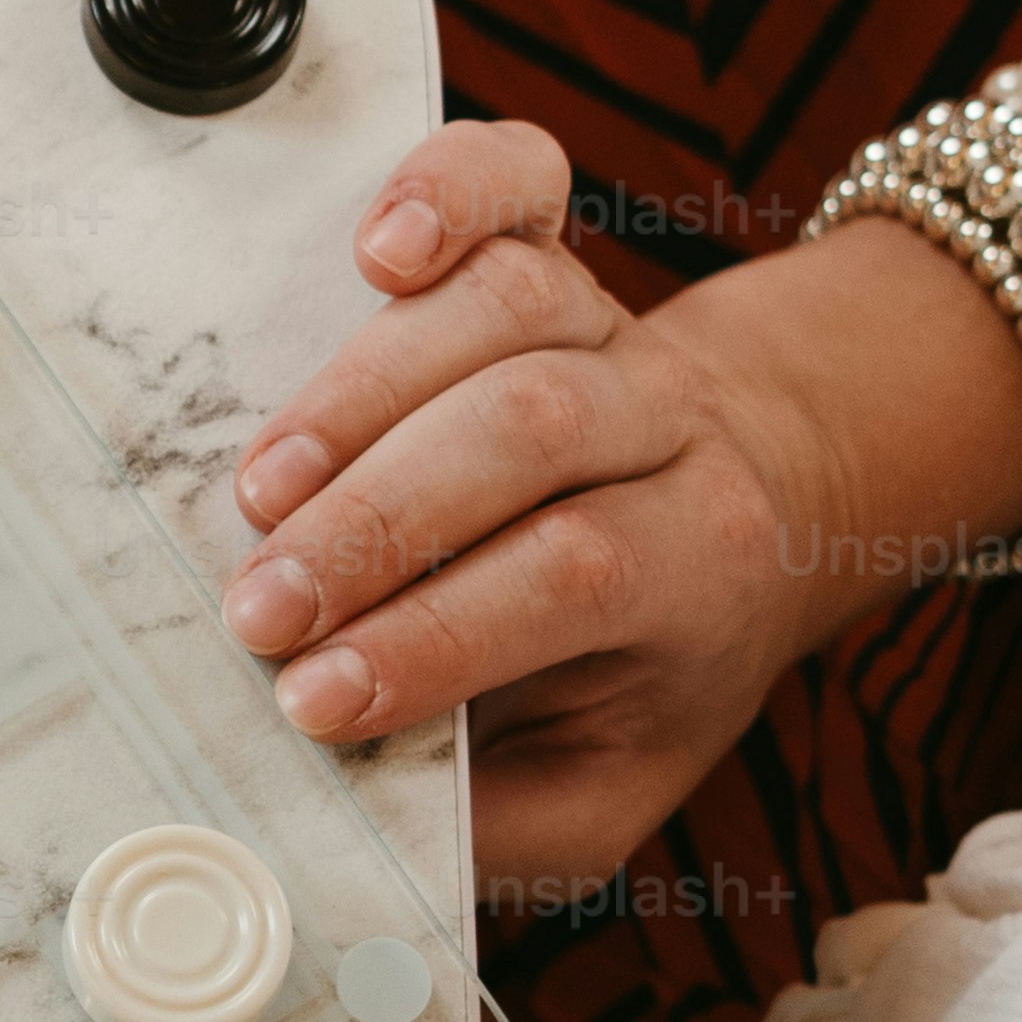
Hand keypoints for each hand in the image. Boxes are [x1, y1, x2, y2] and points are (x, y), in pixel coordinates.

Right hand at [223, 125, 897, 904]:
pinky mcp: (552, 249)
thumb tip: (357, 839)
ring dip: (365, 392)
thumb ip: (500, 824)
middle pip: (532, 430)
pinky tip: (376, 245)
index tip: (314, 703)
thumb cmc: (652, 661)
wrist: (766, 503)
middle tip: (255, 609)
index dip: (437, 635)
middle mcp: (660, 428)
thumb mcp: (611, 785)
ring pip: (506, 311)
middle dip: (376, 522)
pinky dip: (446, 187)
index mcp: (692, 563)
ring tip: (260, 488)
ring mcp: (605, 326)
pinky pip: (517, 182)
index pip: (574, 576)